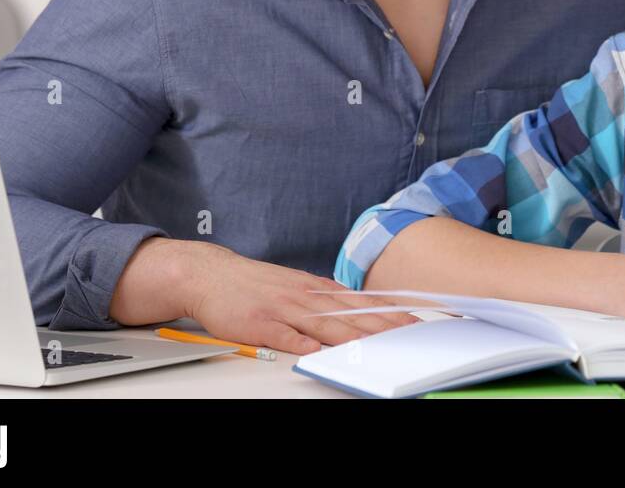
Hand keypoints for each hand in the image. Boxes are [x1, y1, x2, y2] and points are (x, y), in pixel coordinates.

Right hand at [183, 243, 420, 354]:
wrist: (212, 273)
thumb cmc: (256, 283)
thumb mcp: (297, 285)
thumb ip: (326, 299)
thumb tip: (357, 310)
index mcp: (315, 289)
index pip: (359, 302)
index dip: (387, 313)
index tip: (412, 322)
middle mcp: (304, 297)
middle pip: (349, 314)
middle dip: (381, 325)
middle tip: (408, 334)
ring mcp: (283, 310)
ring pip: (323, 324)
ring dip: (351, 334)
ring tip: (376, 343)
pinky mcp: (259, 324)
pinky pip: (283, 335)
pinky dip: (300, 342)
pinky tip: (316, 350)